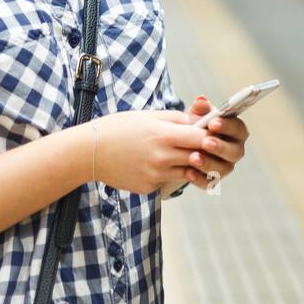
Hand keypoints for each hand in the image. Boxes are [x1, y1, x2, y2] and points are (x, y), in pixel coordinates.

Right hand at [90, 108, 208, 195]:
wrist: (91, 151)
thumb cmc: (120, 128)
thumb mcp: (149, 116)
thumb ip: (177, 119)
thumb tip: (199, 121)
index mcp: (164, 135)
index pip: (202, 138)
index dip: (210, 136)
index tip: (212, 133)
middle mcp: (162, 158)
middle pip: (198, 157)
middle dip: (202, 152)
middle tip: (201, 145)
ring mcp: (156, 175)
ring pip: (186, 172)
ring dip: (186, 164)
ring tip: (175, 153)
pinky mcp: (149, 187)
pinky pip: (167, 180)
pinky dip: (166, 173)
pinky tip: (151, 163)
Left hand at [181, 95, 250, 191]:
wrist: (183, 145)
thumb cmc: (197, 125)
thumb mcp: (198, 115)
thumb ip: (201, 109)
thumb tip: (200, 101)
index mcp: (235, 131)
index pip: (238, 128)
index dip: (227, 126)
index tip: (213, 123)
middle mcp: (235, 150)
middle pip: (235, 151)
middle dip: (220, 147)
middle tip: (206, 142)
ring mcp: (225, 166)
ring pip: (223, 169)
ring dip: (208, 163)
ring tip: (193, 157)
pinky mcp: (213, 179)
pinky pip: (209, 182)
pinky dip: (199, 179)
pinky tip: (188, 172)